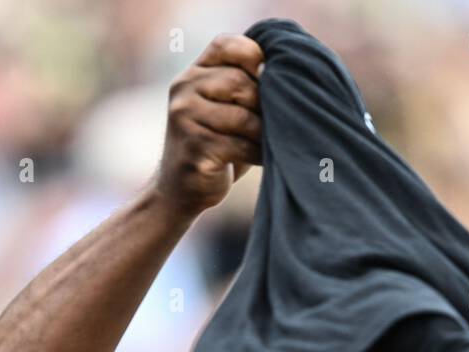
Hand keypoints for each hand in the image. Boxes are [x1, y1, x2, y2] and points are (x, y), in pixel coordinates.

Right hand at [152, 34, 262, 216]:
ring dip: (263, 133)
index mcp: (193, 73)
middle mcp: (184, 89)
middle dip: (263, 105)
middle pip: (240, 82)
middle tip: (271, 123)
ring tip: (267, 142)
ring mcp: (185, 118)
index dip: (254, 55)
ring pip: (243, 117)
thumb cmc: (216, 144)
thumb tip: (288, 74)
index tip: (269, 76)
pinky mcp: (195, 148)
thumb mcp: (226, 108)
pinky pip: (241, 146)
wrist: (180, 189)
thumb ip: (245, 85)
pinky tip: (262, 159)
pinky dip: (259, 154)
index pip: (226, 45)